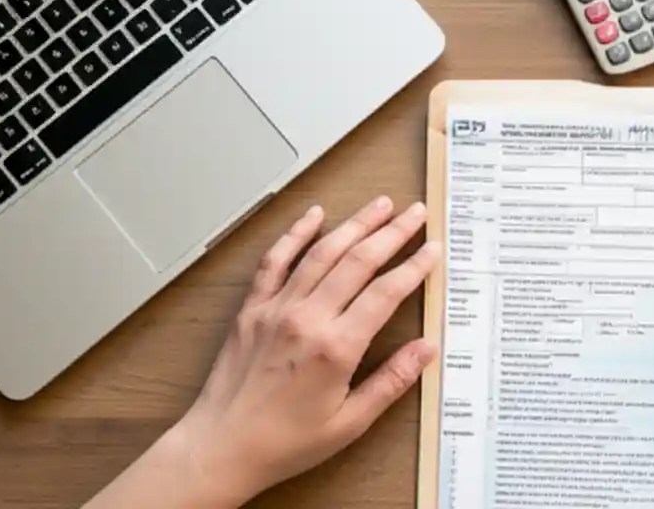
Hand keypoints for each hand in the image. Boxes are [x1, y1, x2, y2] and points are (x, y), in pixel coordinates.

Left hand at [165, 198, 439, 504]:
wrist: (221, 447)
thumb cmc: (284, 442)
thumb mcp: (350, 422)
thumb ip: (392, 381)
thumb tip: (426, 349)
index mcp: (335, 347)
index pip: (386, 292)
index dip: (414, 266)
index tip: (433, 249)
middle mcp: (306, 318)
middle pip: (358, 261)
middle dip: (392, 232)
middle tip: (415, 212)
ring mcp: (276, 308)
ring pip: (322, 252)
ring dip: (354, 224)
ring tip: (379, 205)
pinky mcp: (252, 308)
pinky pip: (275, 260)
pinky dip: (295, 233)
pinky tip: (314, 214)